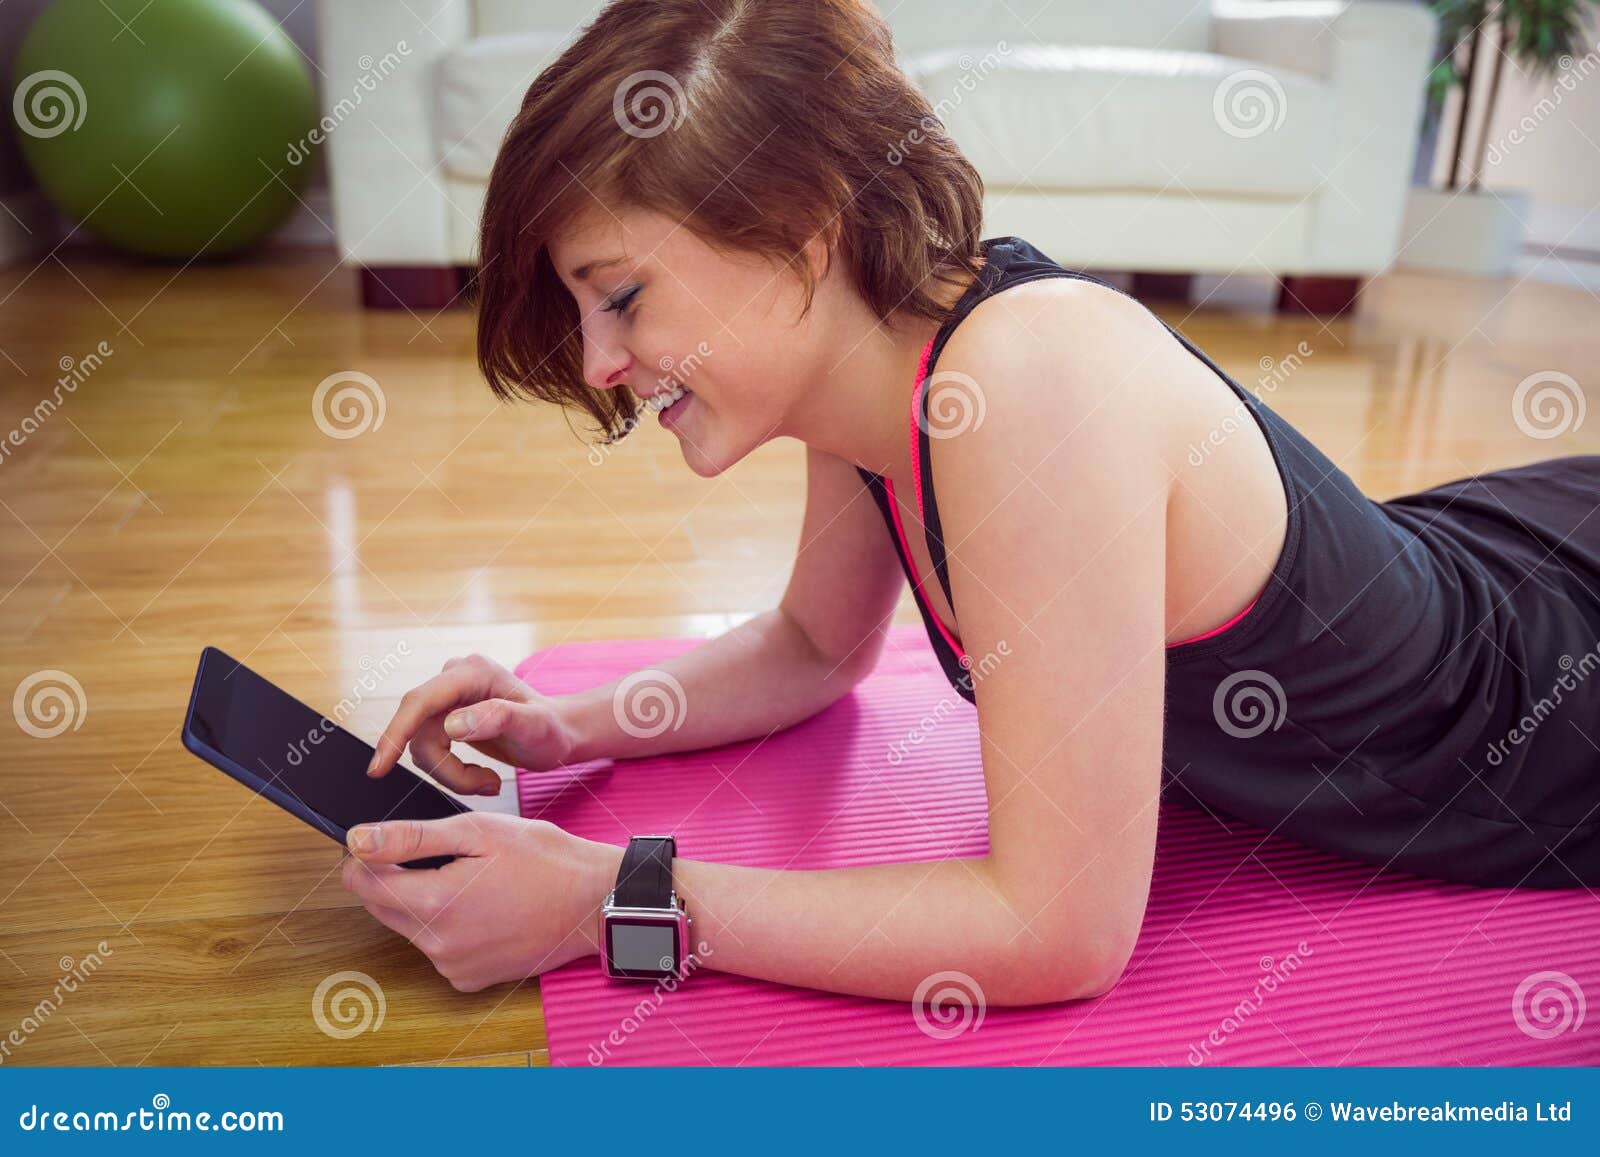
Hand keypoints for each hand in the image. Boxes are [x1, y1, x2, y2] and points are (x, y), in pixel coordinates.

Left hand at [340, 812, 622, 991]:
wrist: (593, 901)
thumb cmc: (545, 860)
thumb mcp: (477, 831)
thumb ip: (411, 837)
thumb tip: (358, 840)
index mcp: (435, 904)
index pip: (361, 883)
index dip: (365, 854)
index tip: (387, 839)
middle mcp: (437, 945)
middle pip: (381, 907)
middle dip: (394, 877)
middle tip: (439, 853)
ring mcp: (453, 967)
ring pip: (409, 927)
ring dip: (422, 901)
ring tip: (470, 878)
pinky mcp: (469, 979)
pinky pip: (437, 948)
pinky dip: (447, 926)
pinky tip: (482, 906)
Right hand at [367, 653, 579, 795]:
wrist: (558, 735)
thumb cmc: (551, 730)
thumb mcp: (533, 726)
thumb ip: (497, 718)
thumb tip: (452, 724)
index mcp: (472, 672)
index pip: (420, 702)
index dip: (395, 733)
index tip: (379, 768)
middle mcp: (454, 679)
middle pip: (419, 729)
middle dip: (444, 767)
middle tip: (484, 785)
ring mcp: (448, 698)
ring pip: (423, 745)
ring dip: (452, 773)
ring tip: (489, 781)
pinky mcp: (445, 716)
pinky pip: (431, 749)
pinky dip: (452, 771)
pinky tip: (482, 776)